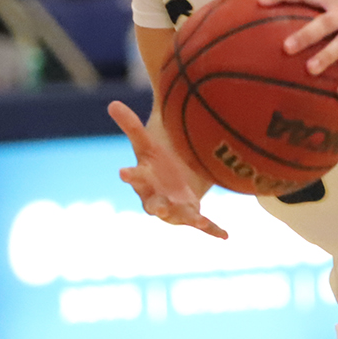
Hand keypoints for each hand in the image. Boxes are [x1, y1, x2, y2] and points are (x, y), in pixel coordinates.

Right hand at [108, 100, 226, 238]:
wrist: (169, 185)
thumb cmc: (153, 164)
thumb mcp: (144, 144)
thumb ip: (131, 126)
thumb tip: (112, 102)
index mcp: (144, 181)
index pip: (134, 177)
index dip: (129, 175)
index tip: (122, 172)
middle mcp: (156, 199)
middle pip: (153, 204)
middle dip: (156, 206)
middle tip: (158, 208)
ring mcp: (174, 210)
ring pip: (178, 217)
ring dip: (187, 218)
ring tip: (198, 219)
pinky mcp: (190, 215)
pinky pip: (201, 225)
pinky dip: (212, 230)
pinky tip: (225, 235)